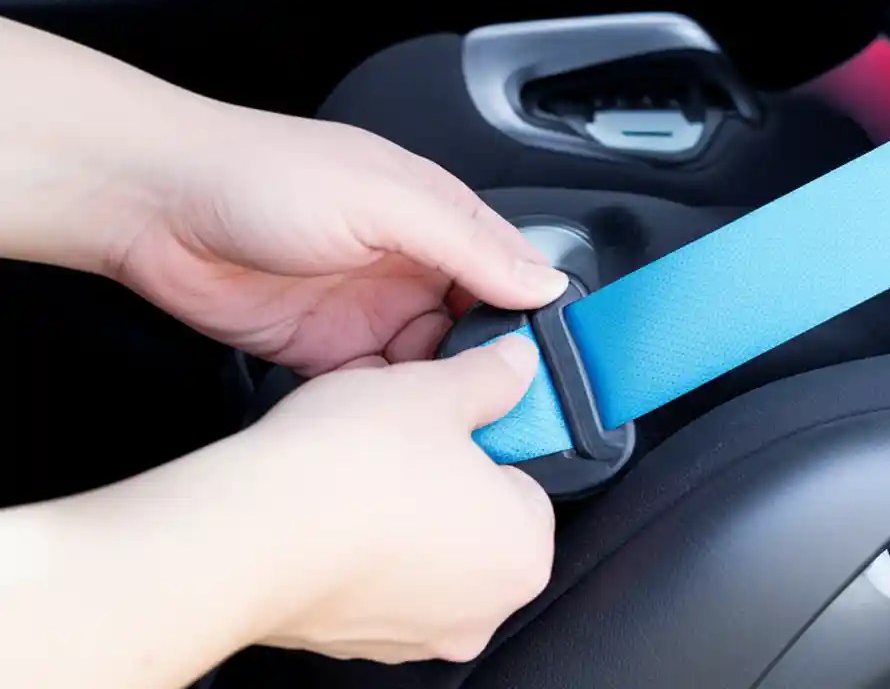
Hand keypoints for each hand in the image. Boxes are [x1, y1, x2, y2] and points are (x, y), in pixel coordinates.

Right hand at [0, 334, 554, 688]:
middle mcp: (481, 611)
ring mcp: (415, 636)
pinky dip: (359, 548)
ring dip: (401, 511)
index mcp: (523, 555)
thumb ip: (492, 375)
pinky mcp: (352, 641)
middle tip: (405, 436)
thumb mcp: (438, 390)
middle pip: (479, 523)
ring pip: (424, 554)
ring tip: (360, 467)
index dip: (488, 440)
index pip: (528, 482)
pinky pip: (373, 582)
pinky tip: (330, 508)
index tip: (456, 418)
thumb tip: (516, 363)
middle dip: (444, 477)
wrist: (245, 534)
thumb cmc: (351, 469)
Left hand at [108, 107, 565, 374]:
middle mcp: (408, 267)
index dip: (535, 317)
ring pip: (429, 369)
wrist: (154, 204)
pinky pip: (374, 392)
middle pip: (476, 331)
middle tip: (507, 406)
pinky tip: (392, 420)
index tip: (554, 362)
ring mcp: (367, 312)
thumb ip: (467, 243)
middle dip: (492, 368)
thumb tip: (541, 281)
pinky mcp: (324, 351)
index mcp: (436, 220)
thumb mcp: (385, 199)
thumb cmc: (262, 174)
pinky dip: (386, 410)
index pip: (510, 274)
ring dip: (439, 394)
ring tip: (449, 419)